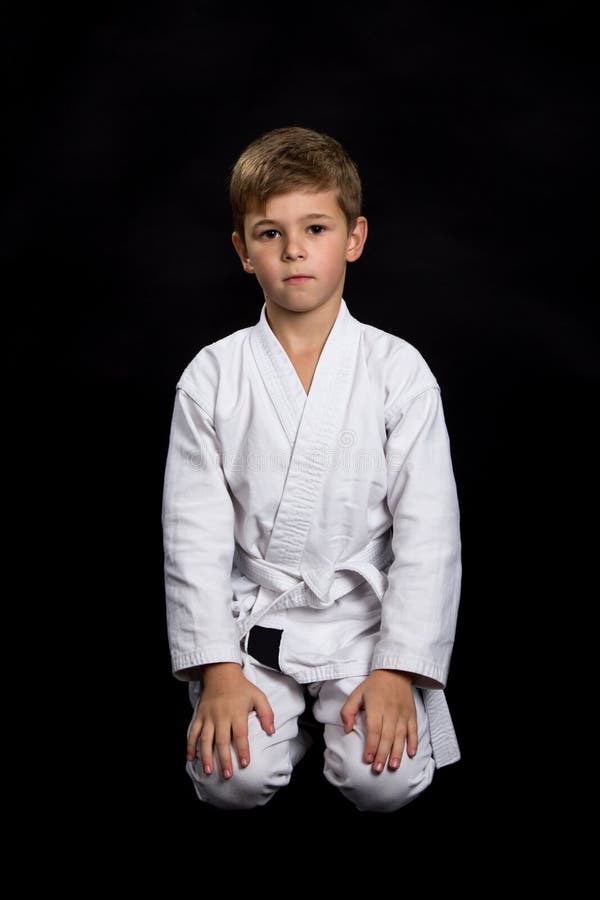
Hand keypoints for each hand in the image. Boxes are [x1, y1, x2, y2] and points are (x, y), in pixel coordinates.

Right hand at [186, 662, 274, 778]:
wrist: (220, 672)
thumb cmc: (241, 687)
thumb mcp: (258, 696)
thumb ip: (266, 714)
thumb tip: (272, 731)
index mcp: (237, 712)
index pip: (240, 734)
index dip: (243, 749)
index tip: (245, 763)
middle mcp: (221, 716)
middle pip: (222, 740)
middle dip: (224, 759)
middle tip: (227, 775)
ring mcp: (208, 716)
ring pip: (205, 739)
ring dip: (206, 756)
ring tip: (208, 771)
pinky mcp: (199, 716)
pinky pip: (193, 732)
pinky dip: (190, 745)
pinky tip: (191, 758)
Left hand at [340, 670, 416, 772]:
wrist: (395, 671)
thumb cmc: (373, 685)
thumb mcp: (356, 694)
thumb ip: (348, 711)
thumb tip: (347, 729)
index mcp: (376, 707)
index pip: (373, 729)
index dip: (371, 745)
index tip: (368, 759)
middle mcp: (391, 711)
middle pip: (387, 736)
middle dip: (382, 754)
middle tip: (378, 769)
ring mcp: (403, 713)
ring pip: (401, 736)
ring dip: (397, 752)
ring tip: (393, 766)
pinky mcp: (412, 714)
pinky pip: (414, 730)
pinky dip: (414, 742)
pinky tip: (411, 754)